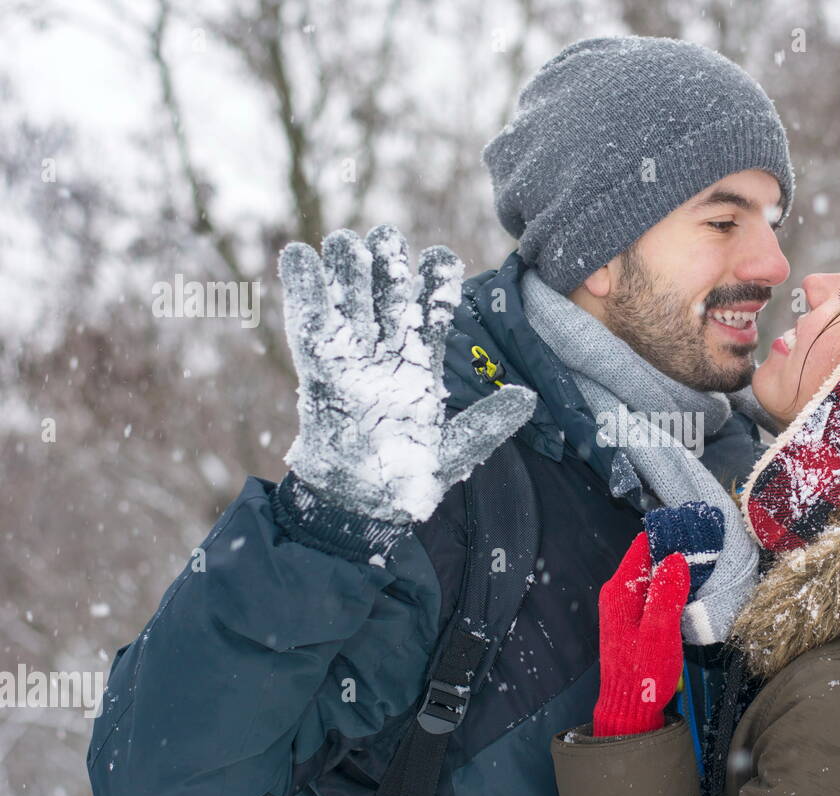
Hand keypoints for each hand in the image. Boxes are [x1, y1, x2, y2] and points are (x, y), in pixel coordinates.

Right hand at [278, 225, 535, 524]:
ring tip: (346, 239)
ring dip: (347, 269)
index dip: (434, 284)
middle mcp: (387, 355)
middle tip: (386, 236)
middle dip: (387, 263)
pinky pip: (309, 323)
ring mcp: (351, 358)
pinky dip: (303, 289)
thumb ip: (489, 424)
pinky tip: (300, 255)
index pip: (431, 314)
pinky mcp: (318, 369)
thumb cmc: (410, 480)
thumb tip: (529, 398)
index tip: (440, 256)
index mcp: (422, 367)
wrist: (363, 505)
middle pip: (388, 295)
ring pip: (350, 301)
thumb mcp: (458, 453)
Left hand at [593, 532, 690, 736]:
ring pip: (653, 577)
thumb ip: (667, 593)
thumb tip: (676, 558)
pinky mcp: (634, 620)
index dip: (667, 537)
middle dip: (674, 553)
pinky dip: (671, 589)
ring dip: (675, 573)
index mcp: (620, 590)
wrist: (630, 708)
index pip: (642, 546)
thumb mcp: (661, 631)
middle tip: (707, 549)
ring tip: (705, 566)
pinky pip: (654, 594)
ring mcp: (625, 607)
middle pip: (648, 559)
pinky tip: (690, 592)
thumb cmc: (644, 673)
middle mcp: (619, 594)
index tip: (694, 532)